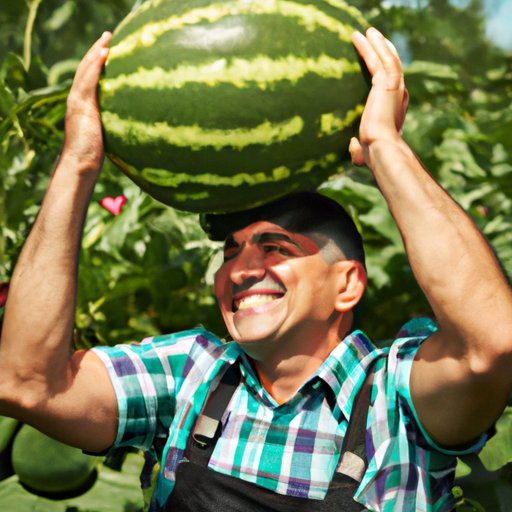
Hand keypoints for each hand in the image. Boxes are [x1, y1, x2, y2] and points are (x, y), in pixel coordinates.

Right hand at [62, 31, 111, 173]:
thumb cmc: (93, 158)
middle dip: (96, 52)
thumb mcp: (106, 137)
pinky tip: (105, 53)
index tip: (108, 50)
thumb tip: (132, 129)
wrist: (80, 166)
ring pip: (86, 71)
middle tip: (108, 36)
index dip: (97, 64)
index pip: (89, 79)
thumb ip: (114, 127)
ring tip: (107, 38)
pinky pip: (89, 81)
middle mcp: (77, 100)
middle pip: (86, 69)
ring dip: (96, 52)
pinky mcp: (82, 107)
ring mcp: (77, 102)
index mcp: (83, 106)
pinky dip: (96, 66)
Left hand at [349, 28, 408, 166]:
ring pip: (387, 58)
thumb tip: (352, 146)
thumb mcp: (365, 151)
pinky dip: (374, 45)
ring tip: (367, 31)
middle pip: (392, 66)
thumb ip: (358, 149)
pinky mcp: (389, 82)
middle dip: (384, 51)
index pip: (392, 85)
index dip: (385, 72)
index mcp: (395, 108)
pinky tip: (366, 34)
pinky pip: (382, 57)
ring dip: (378, 43)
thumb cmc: (374, 154)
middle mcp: (399, 94)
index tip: (377, 63)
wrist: (381, 149)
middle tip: (374, 38)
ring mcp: (395, 87)